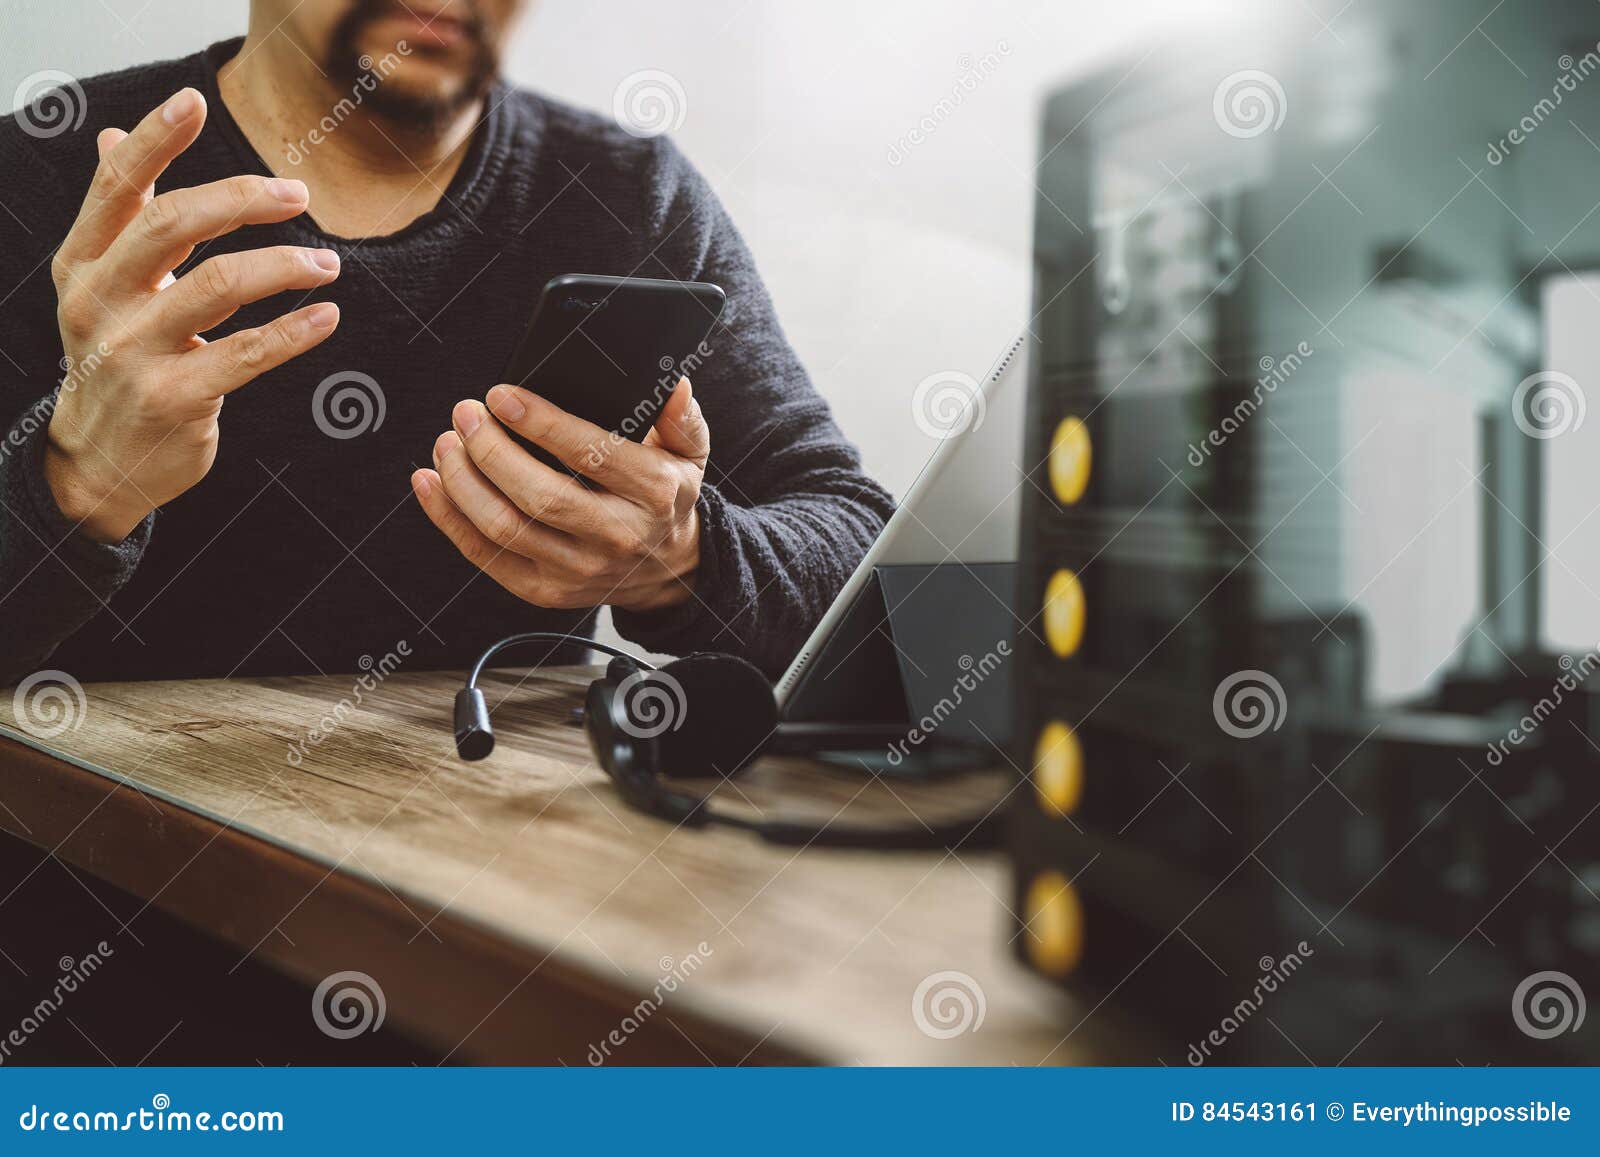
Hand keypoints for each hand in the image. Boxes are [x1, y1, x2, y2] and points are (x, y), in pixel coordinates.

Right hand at [44, 87, 341, 542]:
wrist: (100, 462)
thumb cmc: (113, 361)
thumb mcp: (99, 287)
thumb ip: (118, 218)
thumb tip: (115, 138)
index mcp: (82, 265)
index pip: (118, 189)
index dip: (156, 140)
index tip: (195, 100)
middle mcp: (101, 302)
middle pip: (174, 226)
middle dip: (243, 200)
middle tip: (299, 195)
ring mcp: (134, 353)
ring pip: (219, 286)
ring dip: (285, 267)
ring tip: (328, 265)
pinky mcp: (175, 399)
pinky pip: (247, 354)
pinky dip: (295, 333)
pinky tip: (328, 317)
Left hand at [411, 378, 708, 612]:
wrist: (667, 570)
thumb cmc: (666, 497)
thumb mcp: (689, 454)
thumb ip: (682, 417)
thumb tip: (673, 384)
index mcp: (653, 494)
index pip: (592, 455)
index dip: (540, 424)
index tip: (502, 396)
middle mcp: (617, 536)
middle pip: (540, 497)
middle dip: (490, 450)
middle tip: (465, 413)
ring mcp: (578, 570)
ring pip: (505, 528)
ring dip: (463, 482)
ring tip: (446, 442)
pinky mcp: (545, 590)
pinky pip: (485, 556)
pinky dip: (448, 518)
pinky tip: (429, 481)